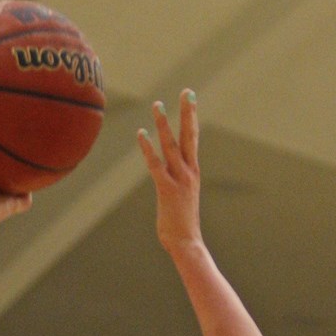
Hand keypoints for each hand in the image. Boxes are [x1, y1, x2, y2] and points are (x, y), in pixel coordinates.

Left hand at [137, 89, 202, 252]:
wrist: (188, 243)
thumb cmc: (182, 225)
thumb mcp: (181, 199)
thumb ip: (176, 186)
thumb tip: (167, 182)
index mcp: (194, 172)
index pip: (194, 139)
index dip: (192, 118)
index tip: (191, 99)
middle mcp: (189, 172)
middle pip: (190, 136)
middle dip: (188, 112)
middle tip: (187, 91)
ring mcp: (180, 180)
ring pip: (171, 145)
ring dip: (163, 124)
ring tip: (158, 104)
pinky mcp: (167, 189)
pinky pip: (156, 164)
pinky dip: (148, 148)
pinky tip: (141, 134)